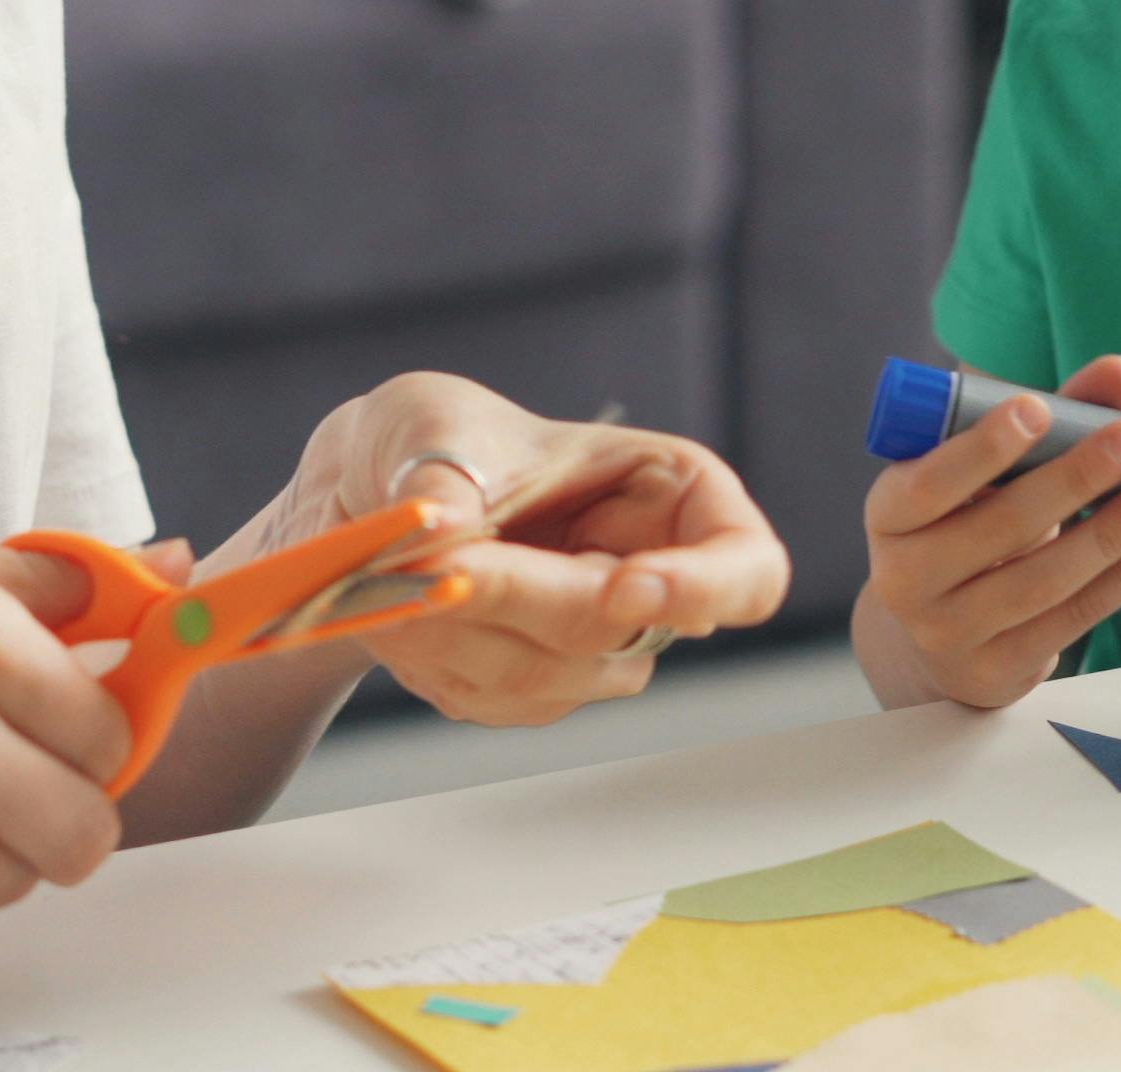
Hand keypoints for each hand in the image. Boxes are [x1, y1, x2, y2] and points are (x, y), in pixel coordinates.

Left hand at [285, 374, 789, 726]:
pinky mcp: (532, 687)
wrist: (372, 488)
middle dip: (513, 597)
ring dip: (454, 631)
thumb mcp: (437, 421)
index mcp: (674, 494)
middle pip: (617, 632)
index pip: (748, 569)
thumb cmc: (436, 434)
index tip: (622, 591)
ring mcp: (594, 645)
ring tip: (388, 574)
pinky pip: (492, 699)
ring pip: (546, 674)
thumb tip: (440, 534)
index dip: (702, 591)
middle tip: (424, 566)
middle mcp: (651, 579)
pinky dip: (431, 658)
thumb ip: (446, 479)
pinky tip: (397, 610)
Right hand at [856, 356, 1120, 708]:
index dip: (981, 447)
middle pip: (997, 528)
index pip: (929, 481)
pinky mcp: (996, 670)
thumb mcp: (993, 472)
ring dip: (1109, 536)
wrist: (942, 634)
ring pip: (1039, 581)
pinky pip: (1071, 620)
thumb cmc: (972, 525)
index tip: (1037, 408)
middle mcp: (905, 576)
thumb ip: (1055, 417)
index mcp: (890, 513)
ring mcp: (947, 631)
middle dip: (1073, 479)